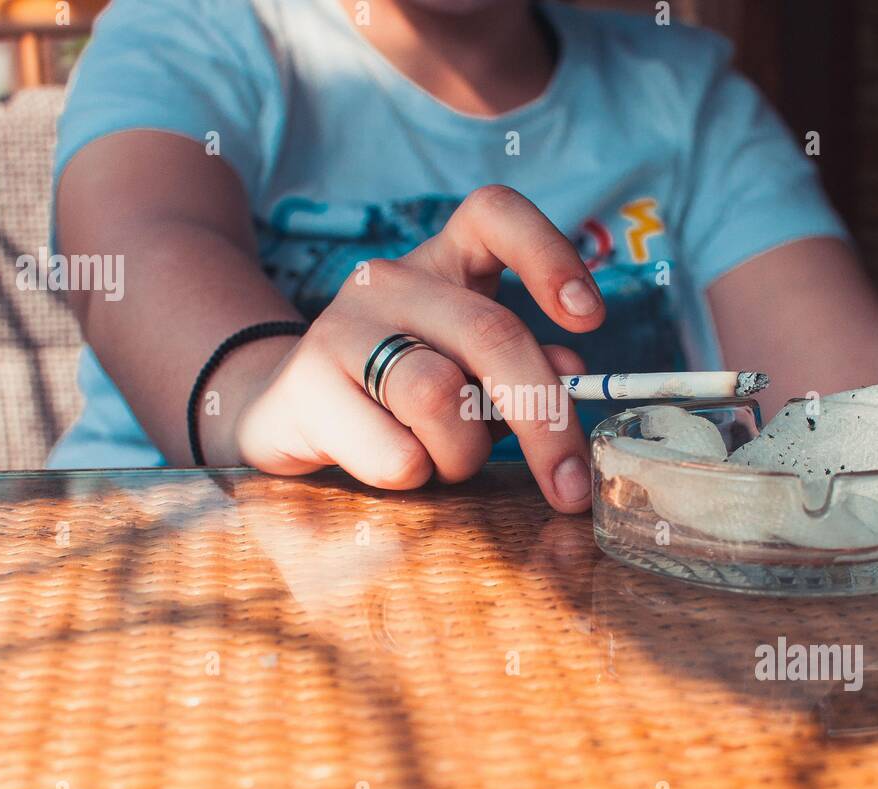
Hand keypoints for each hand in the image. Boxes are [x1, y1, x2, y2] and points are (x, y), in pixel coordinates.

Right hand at [231, 185, 606, 511]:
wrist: (286, 413)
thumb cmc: (398, 394)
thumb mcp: (468, 371)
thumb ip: (521, 367)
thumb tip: (570, 369)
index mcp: (442, 263)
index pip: (495, 213)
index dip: (551, 257)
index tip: (591, 320)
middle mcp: (390, 281)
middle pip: (491, 333)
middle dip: (546, 420)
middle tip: (572, 487)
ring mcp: (341, 329)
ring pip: (440, 398)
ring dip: (465, 455)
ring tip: (444, 460)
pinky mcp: (307, 388)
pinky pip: (396, 454)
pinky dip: (417, 478)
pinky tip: (394, 467)